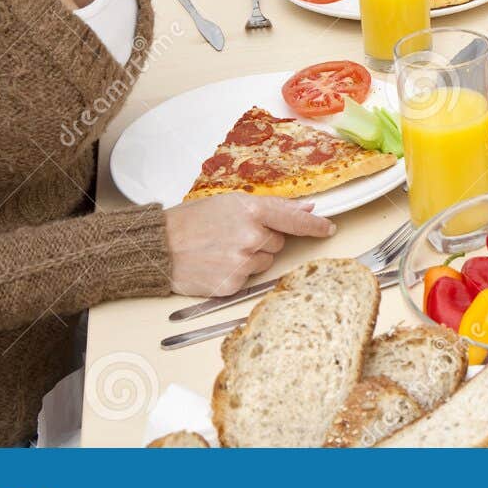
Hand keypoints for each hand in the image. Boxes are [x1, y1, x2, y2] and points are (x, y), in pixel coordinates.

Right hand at [165, 194, 335, 296]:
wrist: (159, 248)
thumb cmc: (190, 222)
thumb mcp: (229, 203)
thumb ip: (270, 207)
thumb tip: (305, 208)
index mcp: (252, 211)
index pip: (295, 219)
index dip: (315, 225)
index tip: (328, 228)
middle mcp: (252, 237)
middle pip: (278, 242)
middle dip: (262, 240)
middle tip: (234, 235)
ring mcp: (244, 262)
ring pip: (265, 262)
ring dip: (251, 257)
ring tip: (222, 250)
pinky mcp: (234, 284)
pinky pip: (249, 279)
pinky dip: (237, 274)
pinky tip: (217, 265)